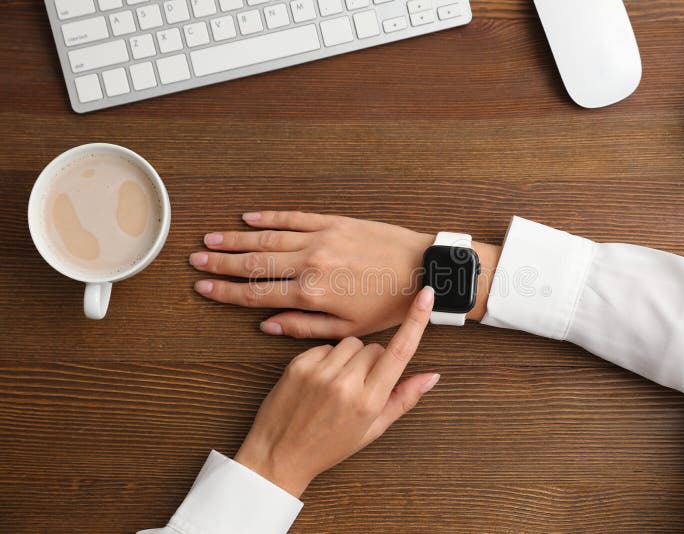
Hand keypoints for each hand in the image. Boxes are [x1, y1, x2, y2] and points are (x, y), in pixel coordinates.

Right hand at [190, 211, 499, 337]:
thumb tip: (267, 324)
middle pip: (254, 262)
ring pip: (268, 237)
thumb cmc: (388, 305)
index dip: (226, 292)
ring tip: (211, 238)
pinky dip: (269, 217)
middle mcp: (310, 263)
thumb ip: (305, 327)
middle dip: (221, 262)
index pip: (257, 293)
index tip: (203, 289)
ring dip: (236, 238)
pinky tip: (248, 217)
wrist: (423, 269)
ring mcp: (321, 238)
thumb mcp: (349, 329)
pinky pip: (294, 217)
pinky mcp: (334, 221)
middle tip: (195, 260)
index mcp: (312, 294)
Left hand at [234, 287, 437, 497]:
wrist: (279, 455)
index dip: (416, 321)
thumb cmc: (328, 446)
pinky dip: (327, 359)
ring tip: (338, 384)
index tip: (426, 294)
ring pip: (351, 343)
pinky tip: (320, 381)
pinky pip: (326, 345)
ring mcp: (320, 372)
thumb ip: (404, 399)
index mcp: (368, 402)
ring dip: (351, 357)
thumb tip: (432, 375)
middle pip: (375, 348)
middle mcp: (345, 384)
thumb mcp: (372, 429)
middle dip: (374, 362)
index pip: (399, 352)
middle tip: (360, 387)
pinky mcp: (299, 364)